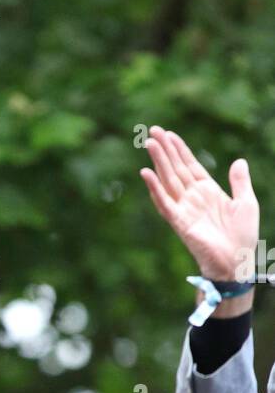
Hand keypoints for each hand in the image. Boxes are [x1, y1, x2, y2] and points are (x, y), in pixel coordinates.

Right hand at [140, 127, 258, 281]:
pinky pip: (164, 203)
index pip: (190, 165)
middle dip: (165, 150)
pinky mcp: (179, 222)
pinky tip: (146, 173)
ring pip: (168, 180)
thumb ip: (240, 182)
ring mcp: (185, 209)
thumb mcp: (246, 203)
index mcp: (208, 191)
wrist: (236, 262)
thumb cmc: (243, 236)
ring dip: (158, 162)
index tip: (169, 134)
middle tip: (153, 131)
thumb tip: (238, 161)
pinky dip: (155, 189)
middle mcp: (193, 198)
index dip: (179, 150)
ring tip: (149, 144)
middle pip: (175, 169)